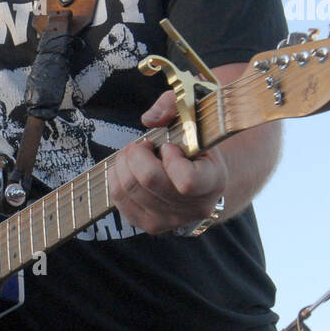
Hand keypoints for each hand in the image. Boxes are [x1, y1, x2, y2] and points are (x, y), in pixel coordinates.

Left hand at [109, 86, 227, 234]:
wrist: (201, 174)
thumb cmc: (195, 139)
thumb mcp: (194, 115)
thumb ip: (174, 105)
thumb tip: (150, 119)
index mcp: (213, 182)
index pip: (187, 182)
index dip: (171, 159)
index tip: (170, 146)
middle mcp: (194, 207)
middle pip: (149, 182)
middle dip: (137, 155)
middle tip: (142, 145)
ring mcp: (171, 220)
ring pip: (130, 190)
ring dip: (124, 164)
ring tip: (134, 153)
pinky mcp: (149, 224)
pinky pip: (119, 200)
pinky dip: (116, 178)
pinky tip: (127, 167)